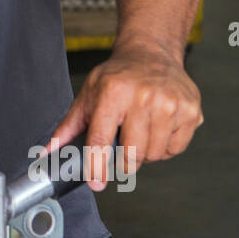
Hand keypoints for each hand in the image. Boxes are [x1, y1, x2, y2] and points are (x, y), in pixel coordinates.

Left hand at [48, 44, 203, 188]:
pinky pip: (176, 149)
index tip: (96, 183)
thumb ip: (69, 126)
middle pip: (132, 154)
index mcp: (113, 92)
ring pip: (155, 155)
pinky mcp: (190, 110)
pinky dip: (165, 147)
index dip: (97, 166)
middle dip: (124, 161)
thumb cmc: (118, 77)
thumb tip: (48, 152)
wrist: (152, 54)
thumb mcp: (89, 94)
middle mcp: (144, 96)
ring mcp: (170, 103)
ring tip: (141, 132)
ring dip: (145, 153)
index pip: (101, 139)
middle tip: (122, 146)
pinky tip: (159, 128)